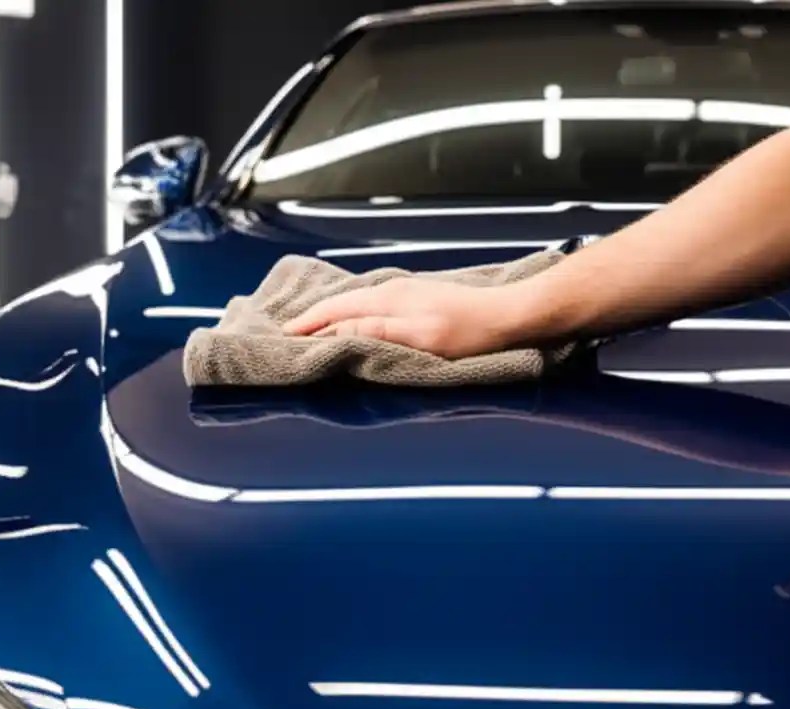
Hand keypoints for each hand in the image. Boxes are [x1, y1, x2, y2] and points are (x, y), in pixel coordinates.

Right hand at [282, 277, 534, 358]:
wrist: (508, 315)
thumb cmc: (468, 333)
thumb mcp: (418, 337)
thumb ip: (373, 332)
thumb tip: (331, 331)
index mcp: (386, 299)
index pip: (334, 312)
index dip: (306, 325)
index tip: (281, 338)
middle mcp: (390, 289)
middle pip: (339, 304)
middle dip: (310, 318)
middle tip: (284, 333)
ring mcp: (403, 291)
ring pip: (353, 302)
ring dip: (328, 315)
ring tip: (308, 328)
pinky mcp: (415, 297)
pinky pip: (368, 304)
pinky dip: (348, 313)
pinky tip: (348, 319)